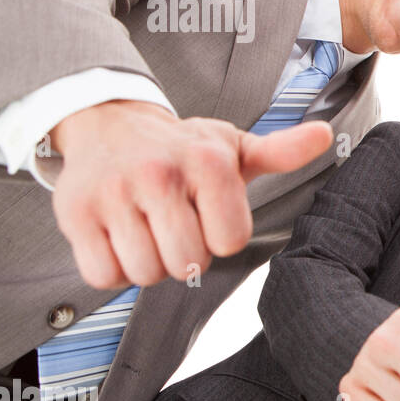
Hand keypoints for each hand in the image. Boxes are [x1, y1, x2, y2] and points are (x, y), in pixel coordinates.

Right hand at [49, 99, 333, 289]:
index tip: (208, 215)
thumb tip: (324, 135)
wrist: (110, 124)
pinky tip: (120, 238)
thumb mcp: (234, 146)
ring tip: (148, 229)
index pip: (230, 242)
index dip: (221, 237)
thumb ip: (282, 151)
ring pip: (146, 273)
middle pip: (187, 263)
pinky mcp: (75, 214)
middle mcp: (159, 172)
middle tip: (175, 225)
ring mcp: (113, 192)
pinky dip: (114, 270)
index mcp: (206, 159)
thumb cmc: (181, 146)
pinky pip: (104, 276)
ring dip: (150, 264)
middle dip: (186, 254)